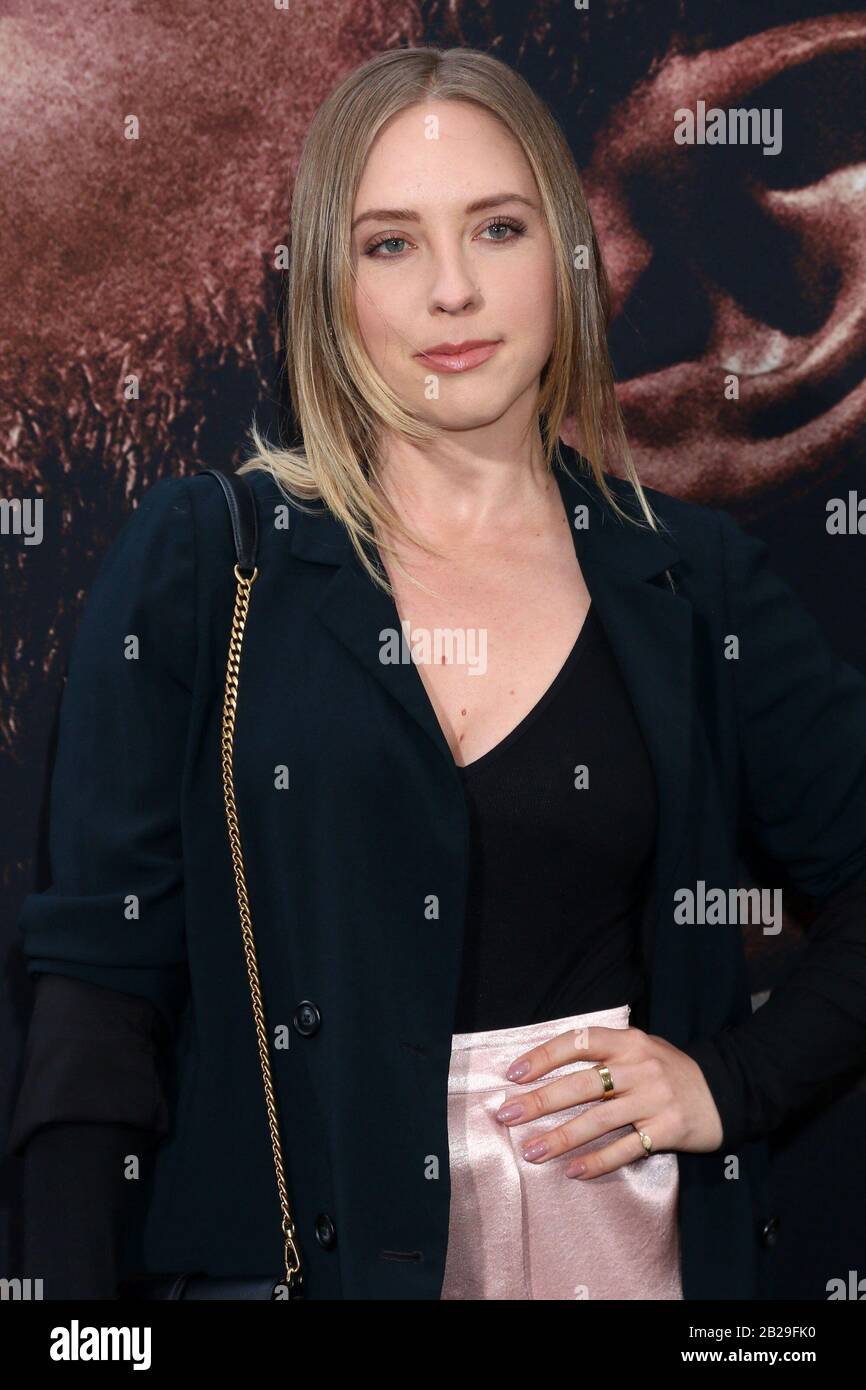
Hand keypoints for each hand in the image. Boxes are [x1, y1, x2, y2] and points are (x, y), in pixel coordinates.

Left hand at [495, 1024, 723, 1177]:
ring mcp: (653, 1099)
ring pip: (597, 1120)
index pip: (578, 1042)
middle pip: (580, 1084)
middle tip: (506, 1115)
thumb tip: (549, 1070)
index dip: (543, 1055)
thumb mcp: (641, 1048)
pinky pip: (625, 1148)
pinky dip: (597, 1161)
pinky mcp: (666, 1130)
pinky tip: (573, 1171)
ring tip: (531, 1151)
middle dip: (539, 1100)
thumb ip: (605, 1054)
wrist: (727, 1091)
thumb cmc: (671, 1070)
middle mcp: (638, 1067)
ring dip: (560, 1138)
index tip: (514, 1074)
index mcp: (628, 1042)